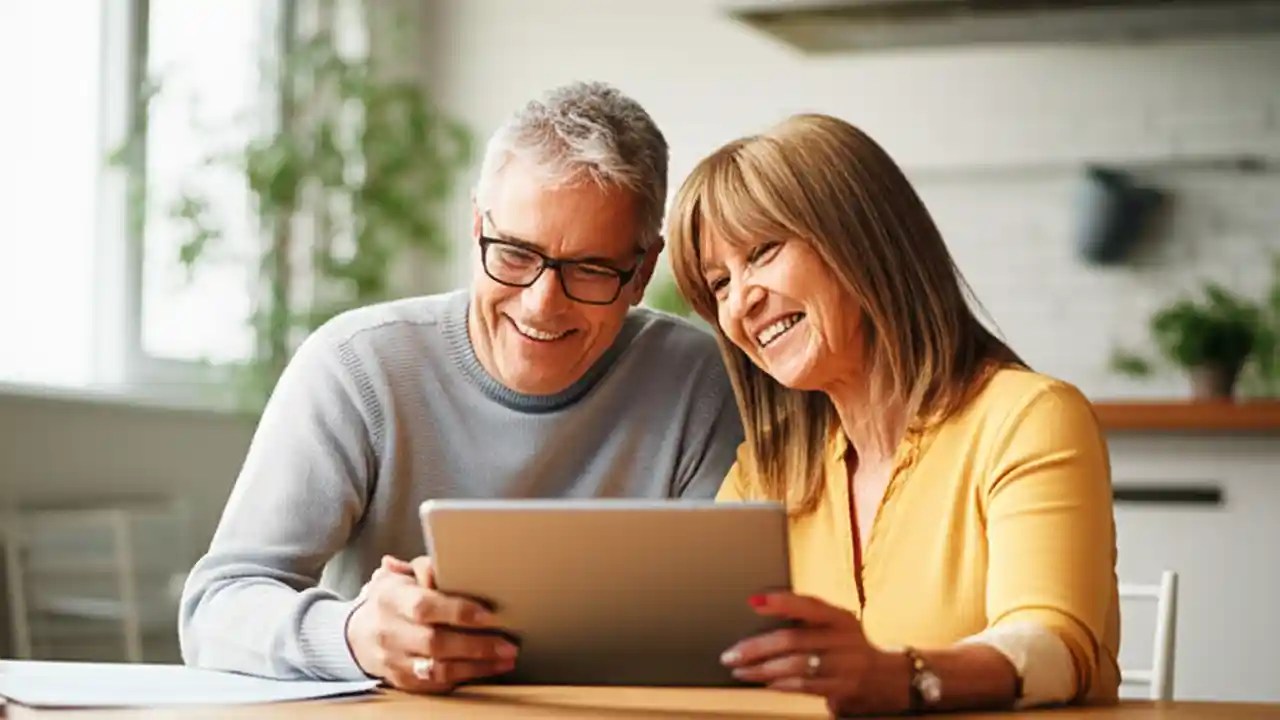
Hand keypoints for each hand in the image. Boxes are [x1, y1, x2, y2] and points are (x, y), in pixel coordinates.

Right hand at [346, 554, 518, 692]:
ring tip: (505, 659)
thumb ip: (422, 569)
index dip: (457, 611)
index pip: (424, 606)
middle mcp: (389, 631)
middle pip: (435, 642)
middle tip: (508, 644)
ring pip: (437, 669)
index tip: (489, 615)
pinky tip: (487, 670)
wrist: (357, 635)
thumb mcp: (401, 577)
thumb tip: (438, 565)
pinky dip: (464, 677)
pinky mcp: (402, 680)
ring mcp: (393, 660)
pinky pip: (435, 684)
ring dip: (476, 666)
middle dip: (476, 645)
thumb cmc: (391, 600)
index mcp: (390, 598)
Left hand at [720, 592, 907, 716]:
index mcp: (840, 617)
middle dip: (757, 647)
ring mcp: (844, 666)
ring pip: (795, 666)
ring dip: (762, 669)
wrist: (886, 677)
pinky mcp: (841, 688)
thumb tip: (759, 606)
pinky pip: (805, 686)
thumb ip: (805, 617)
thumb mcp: (835, 623)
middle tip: (732, 653)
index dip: (781, 602)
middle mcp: (843, 639)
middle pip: (794, 640)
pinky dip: (780, 684)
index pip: (809, 605)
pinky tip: (764, 682)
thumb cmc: (847, 644)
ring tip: (740, 670)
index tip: (753, 601)